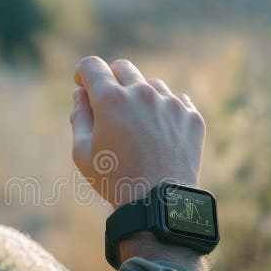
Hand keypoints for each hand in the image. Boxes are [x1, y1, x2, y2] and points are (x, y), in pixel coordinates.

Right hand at [70, 57, 205, 207]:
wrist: (159, 204)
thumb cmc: (114, 180)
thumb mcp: (83, 152)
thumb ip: (79, 116)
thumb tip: (81, 93)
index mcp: (111, 99)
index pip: (91, 66)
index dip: (83, 74)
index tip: (83, 86)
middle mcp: (142, 93)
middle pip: (122, 67)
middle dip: (112, 81)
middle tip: (111, 107)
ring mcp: (170, 102)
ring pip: (150, 85)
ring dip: (141, 97)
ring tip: (138, 128)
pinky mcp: (191, 115)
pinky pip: (176, 100)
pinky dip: (165, 111)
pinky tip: (159, 135)